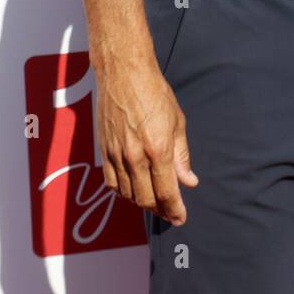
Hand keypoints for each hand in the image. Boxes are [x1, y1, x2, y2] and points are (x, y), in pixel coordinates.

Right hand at [95, 60, 198, 224]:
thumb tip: (189, 181)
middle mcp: (135, 157)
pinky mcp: (104, 151)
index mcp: (158, 149)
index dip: (175, 210)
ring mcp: (116, 155)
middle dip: (160, 210)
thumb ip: (182, 156)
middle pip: (146, 199)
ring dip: (143, 203)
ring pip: (128, 194)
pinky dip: (124, 192)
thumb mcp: (177, 122)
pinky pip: (112, 183)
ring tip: (156, 202)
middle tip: (171, 213)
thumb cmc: (155, 93)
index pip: (166, 192)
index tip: (181, 218)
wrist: (124, 75)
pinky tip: (134, 190)